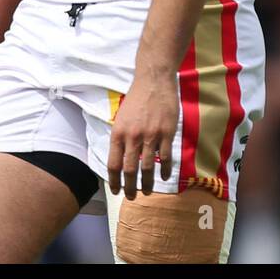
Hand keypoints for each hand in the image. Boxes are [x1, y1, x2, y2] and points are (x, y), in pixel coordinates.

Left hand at [107, 73, 177, 198]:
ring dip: (147, 183)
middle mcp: (132, 136)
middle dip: (130, 188)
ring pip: (148, 167)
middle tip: (132, 197)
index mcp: (118, 133)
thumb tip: (120, 158)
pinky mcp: (166, 133)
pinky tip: (165, 176)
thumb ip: (121, 138)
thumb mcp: (121, 117)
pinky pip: (165, 157)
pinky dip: (165, 170)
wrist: (153, 80)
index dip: (114, 181)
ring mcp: (150, 135)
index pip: (113, 164)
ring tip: (147, 191)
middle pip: (129, 170)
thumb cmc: (137, 99)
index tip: (116, 190)